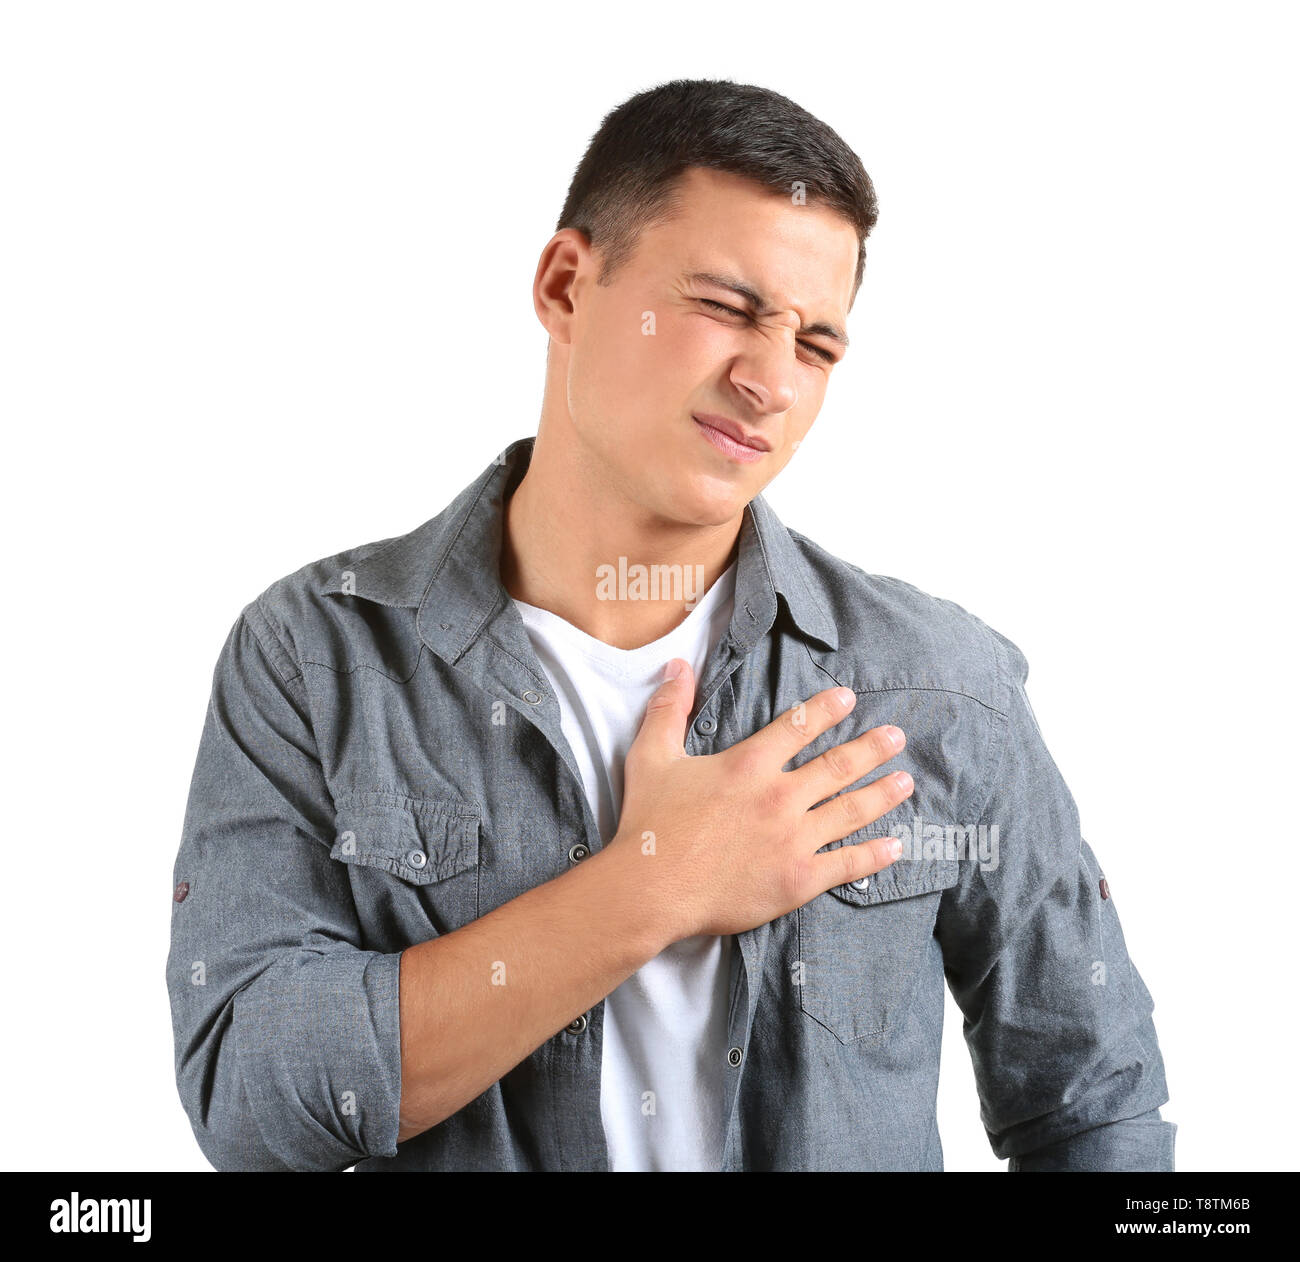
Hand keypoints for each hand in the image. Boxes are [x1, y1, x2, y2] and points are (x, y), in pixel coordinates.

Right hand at [607, 658, 912, 939]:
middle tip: (897, 737)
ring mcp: (793, 840)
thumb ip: (668, 708)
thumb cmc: (649, 824)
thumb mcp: (651, 756)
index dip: (827, 709)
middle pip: (838, 765)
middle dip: (872, 748)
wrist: (651, 888)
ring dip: (882, 794)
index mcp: (749, 765)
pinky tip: (895, 846)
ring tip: (906, 781)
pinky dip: (874, 854)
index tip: (850, 699)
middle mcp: (779, 797)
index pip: (799, 726)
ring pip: (851, 810)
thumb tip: (677, 666)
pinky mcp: (798, 880)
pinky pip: (847, 864)